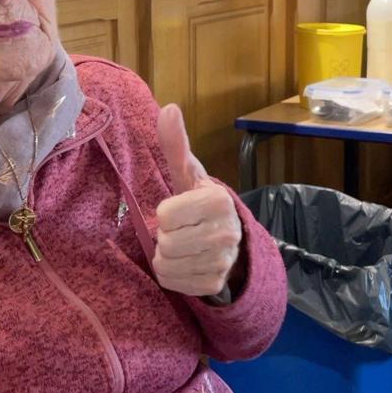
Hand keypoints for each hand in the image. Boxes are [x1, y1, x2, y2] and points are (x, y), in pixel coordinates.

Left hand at [151, 104, 242, 296]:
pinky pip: (173, 282)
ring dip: (165, 256)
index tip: (179, 209)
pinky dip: (172, 274)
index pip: (166, 214)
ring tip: (181, 244)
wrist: (227, 236)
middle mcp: (225, 232)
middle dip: (165, 235)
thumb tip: (169, 109)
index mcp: (217, 200)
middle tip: (180, 229)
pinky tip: (186, 261)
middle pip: (165, 242)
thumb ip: (175, 144)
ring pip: (166, 264)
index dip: (166, 212)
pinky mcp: (214, 283)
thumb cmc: (198, 201)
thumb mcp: (187, 173)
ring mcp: (222, 261)